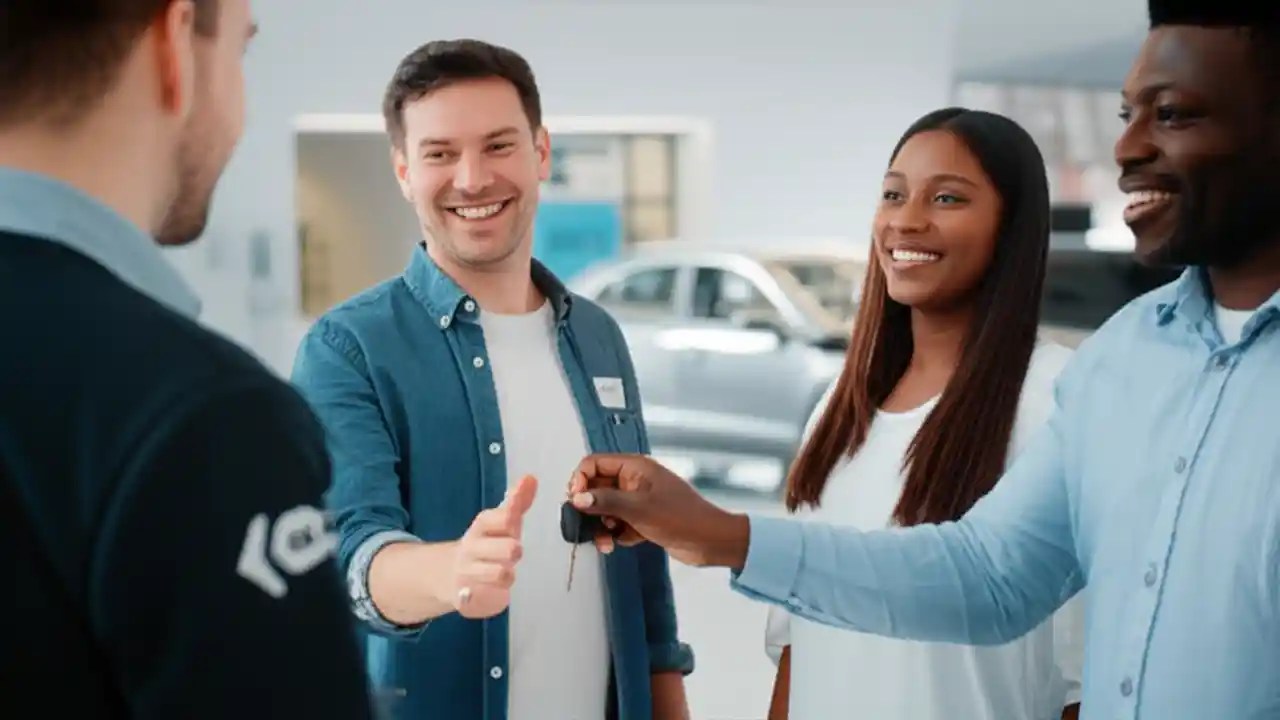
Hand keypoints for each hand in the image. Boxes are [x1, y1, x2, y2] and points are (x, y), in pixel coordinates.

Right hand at [450, 474, 536, 618]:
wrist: (445, 573)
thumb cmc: (485, 544)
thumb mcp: (499, 523)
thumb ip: (517, 502)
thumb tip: (532, 477)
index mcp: (481, 528)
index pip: (493, 518)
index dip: (508, 517)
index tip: (515, 517)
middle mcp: (472, 549)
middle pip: (505, 548)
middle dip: (513, 550)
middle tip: (513, 552)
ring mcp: (466, 574)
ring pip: (499, 575)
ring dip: (506, 575)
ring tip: (503, 573)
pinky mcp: (464, 599)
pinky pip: (480, 601)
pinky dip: (486, 600)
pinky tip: (484, 593)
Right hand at [567, 454, 749, 568]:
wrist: (711, 541)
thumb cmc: (682, 518)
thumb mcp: (639, 508)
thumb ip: (606, 501)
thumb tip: (578, 498)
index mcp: (635, 467)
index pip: (595, 464)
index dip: (581, 480)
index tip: (576, 501)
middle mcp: (635, 481)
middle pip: (597, 487)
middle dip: (590, 507)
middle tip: (586, 524)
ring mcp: (639, 500)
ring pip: (606, 509)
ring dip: (601, 525)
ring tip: (605, 541)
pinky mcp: (643, 519)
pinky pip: (618, 524)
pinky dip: (616, 534)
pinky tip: (621, 543)